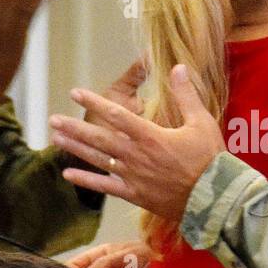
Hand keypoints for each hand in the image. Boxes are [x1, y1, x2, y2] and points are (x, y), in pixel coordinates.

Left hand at [48, 65, 225, 223]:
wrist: (214, 199)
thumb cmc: (211, 160)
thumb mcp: (202, 122)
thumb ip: (186, 95)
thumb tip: (179, 67)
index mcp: (151, 136)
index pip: (116, 115)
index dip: (94, 102)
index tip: (75, 92)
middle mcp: (136, 155)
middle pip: (99, 138)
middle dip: (75, 127)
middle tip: (53, 119)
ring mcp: (133, 177)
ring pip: (98, 160)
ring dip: (76, 148)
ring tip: (56, 138)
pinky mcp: (135, 195)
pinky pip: (106, 187)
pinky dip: (87, 181)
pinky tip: (68, 174)